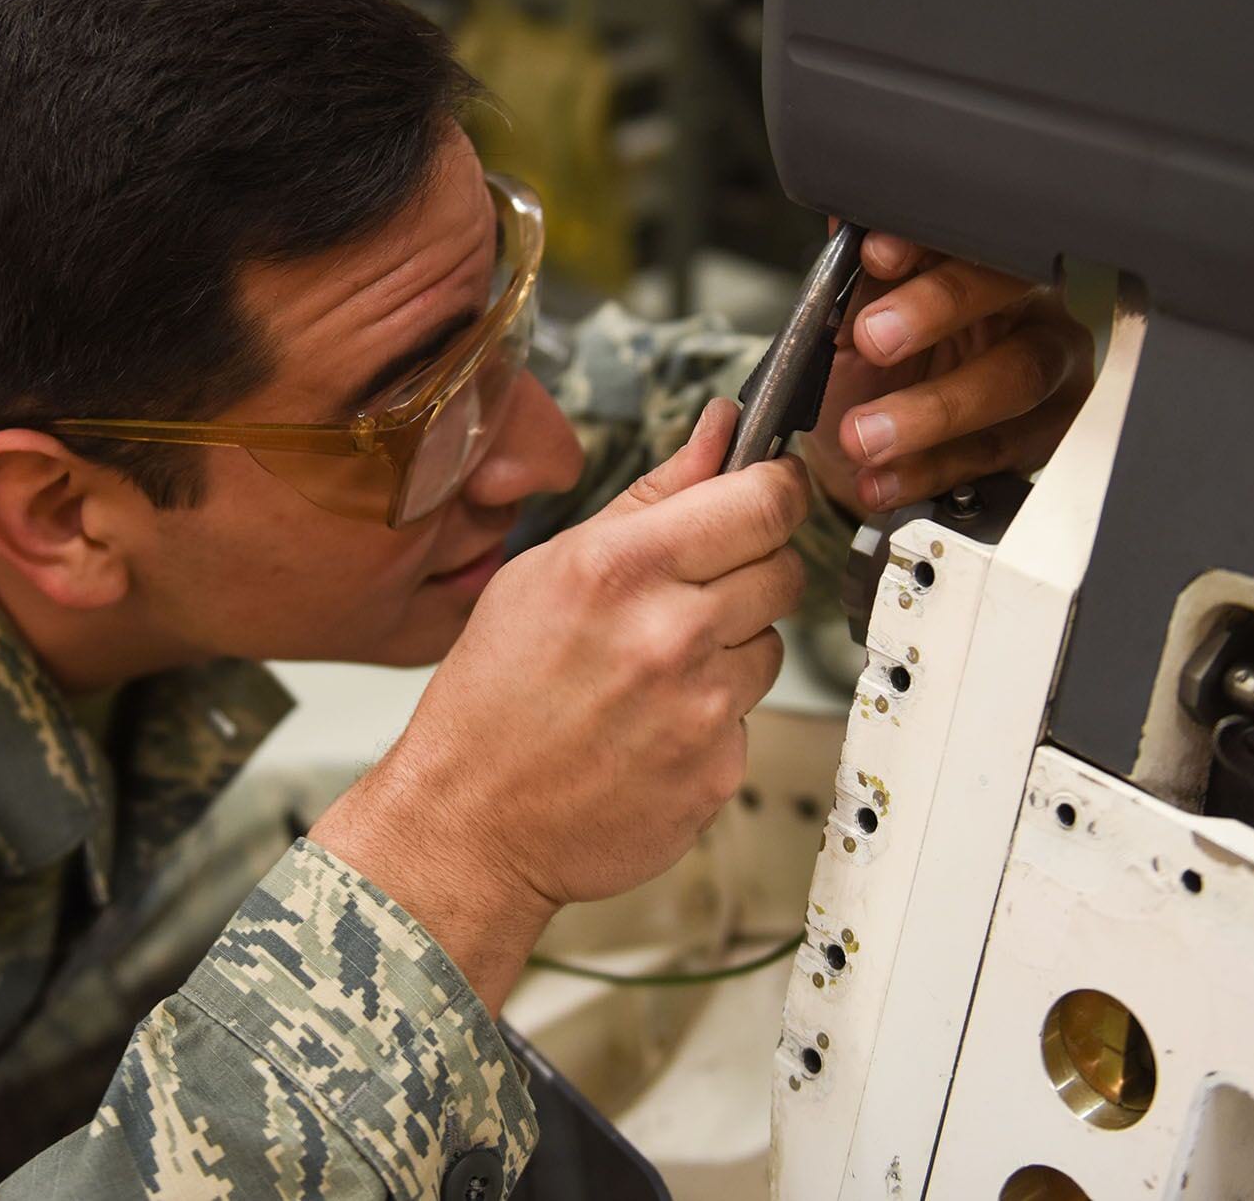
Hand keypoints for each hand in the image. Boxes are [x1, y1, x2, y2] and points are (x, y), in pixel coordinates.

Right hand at [309, 399, 805, 1010]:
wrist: (469, 825)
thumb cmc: (493, 698)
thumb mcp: (546, 570)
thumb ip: (651, 496)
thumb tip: (723, 428)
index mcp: (621, 567)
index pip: (763, 500)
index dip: (775, 491)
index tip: (767, 494)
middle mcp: (670, 633)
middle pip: (784, 568)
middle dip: (749, 572)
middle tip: (688, 596)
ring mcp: (702, 708)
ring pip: (771, 646)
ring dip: (730, 650)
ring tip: (652, 673)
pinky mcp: (720, 771)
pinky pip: (749, 717)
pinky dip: (712, 718)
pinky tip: (652, 728)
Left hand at [801, 232, 1094, 520]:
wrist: (869, 446)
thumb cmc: (872, 367)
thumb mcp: (851, 317)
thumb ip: (852, 274)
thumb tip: (847, 221)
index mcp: (976, 257)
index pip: (967, 228)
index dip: (926, 239)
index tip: (876, 256)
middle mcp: (1026, 302)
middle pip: (1006, 288)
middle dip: (938, 308)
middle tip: (874, 338)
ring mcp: (1048, 368)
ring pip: (1015, 378)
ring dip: (930, 411)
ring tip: (865, 435)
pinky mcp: (1048, 434)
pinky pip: (998, 451)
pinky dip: (931, 470)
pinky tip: (883, 478)